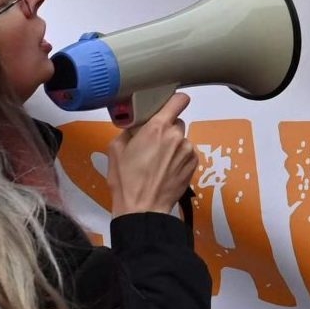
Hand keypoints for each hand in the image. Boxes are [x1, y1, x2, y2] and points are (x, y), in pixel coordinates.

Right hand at [107, 92, 196, 217]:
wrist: (142, 208)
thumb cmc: (126, 180)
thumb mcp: (115, 151)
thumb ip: (128, 132)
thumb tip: (135, 127)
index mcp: (157, 128)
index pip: (178, 100)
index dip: (174, 101)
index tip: (167, 106)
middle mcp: (176, 135)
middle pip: (176, 122)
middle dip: (165, 129)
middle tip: (152, 144)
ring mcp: (188, 149)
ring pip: (181, 139)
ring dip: (172, 145)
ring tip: (158, 162)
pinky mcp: (194, 163)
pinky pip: (186, 153)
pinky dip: (178, 158)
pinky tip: (166, 170)